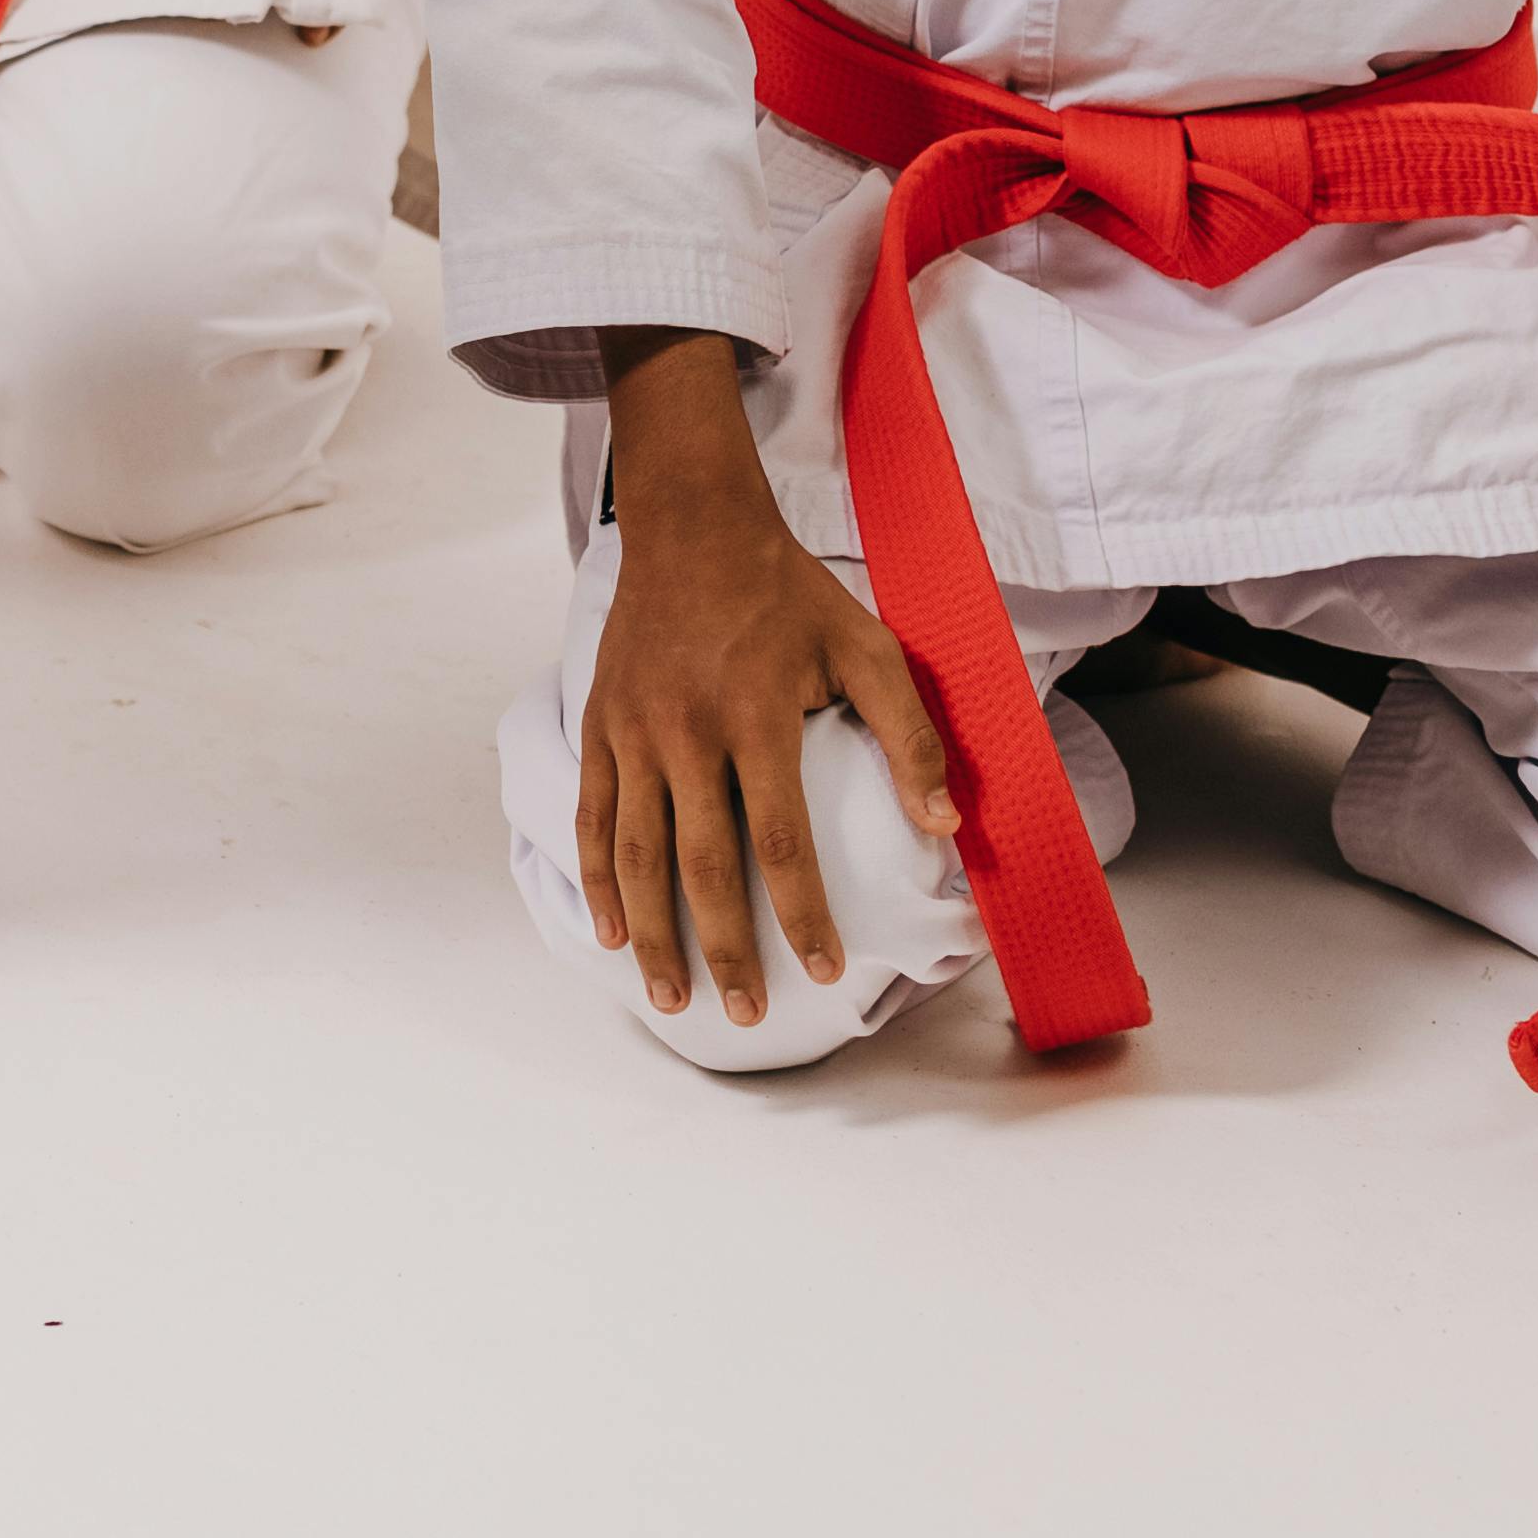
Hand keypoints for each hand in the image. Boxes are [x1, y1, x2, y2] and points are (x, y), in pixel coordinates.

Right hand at [577, 327, 949, 1025]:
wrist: (691, 523)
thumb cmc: (788, 590)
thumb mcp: (867, 646)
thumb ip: (909, 734)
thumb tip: (944, 824)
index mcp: (755, 716)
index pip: (781, 839)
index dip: (802, 913)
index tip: (825, 971)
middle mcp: (687, 732)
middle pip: (702, 864)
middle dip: (724, 948)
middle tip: (743, 1014)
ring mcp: (635, 731)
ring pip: (636, 853)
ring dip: (652, 932)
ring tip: (671, 996)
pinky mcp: (602, 724)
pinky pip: (593, 816)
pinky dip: (596, 879)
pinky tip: (609, 932)